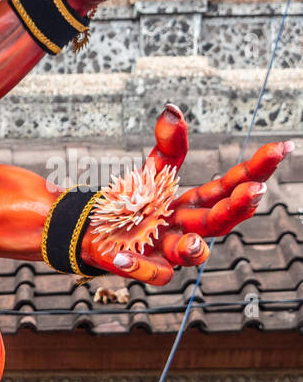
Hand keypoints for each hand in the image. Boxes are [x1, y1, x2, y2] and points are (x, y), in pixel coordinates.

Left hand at [79, 104, 290, 285]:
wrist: (99, 231)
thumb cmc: (135, 202)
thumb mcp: (152, 171)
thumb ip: (168, 146)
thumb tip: (171, 109)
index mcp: (198, 203)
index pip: (231, 185)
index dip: (256, 169)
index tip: (282, 148)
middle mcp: (189, 228)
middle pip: (220, 220)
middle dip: (238, 207)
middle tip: (255, 190)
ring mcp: (169, 250)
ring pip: (190, 255)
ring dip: (194, 249)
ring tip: (192, 243)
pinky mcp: (146, 267)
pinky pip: (148, 272)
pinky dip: (138, 267)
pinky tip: (122, 259)